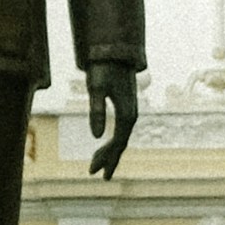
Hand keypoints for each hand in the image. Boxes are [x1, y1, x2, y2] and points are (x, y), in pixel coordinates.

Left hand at [86, 63, 141, 179]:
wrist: (115, 51)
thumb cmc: (103, 68)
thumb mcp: (95, 88)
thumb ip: (96, 111)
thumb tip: (95, 136)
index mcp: (127, 114)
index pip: (118, 144)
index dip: (107, 158)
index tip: (94, 172)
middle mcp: (131, 115)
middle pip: (121, 144)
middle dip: (108, 159)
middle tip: (93, 173)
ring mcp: (130, 110)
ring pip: (121, 137)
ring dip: (109, 151)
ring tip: (96, 164)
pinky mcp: (126, 106)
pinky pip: (120, 129)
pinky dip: (112, 140)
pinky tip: (104, 144)